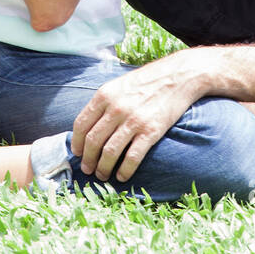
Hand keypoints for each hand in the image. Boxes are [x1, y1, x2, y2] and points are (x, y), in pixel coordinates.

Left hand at [71, 53, 201, 182]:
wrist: (177, 76)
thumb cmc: (146, 81)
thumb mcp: (118, 85)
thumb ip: (103, 103)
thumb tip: (88, 127)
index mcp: (104, 95)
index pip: (81, 125)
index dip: (76, 143)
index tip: (77, 154)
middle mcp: (116, 108)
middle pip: (93, 141)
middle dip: (88, 160)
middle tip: (88, 169)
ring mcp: (134, 120)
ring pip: (110, 153)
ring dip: (103, 168)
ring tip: (103, 175)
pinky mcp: (151, 131)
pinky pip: (132, 157)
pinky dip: (124, 171)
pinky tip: (122, 176)